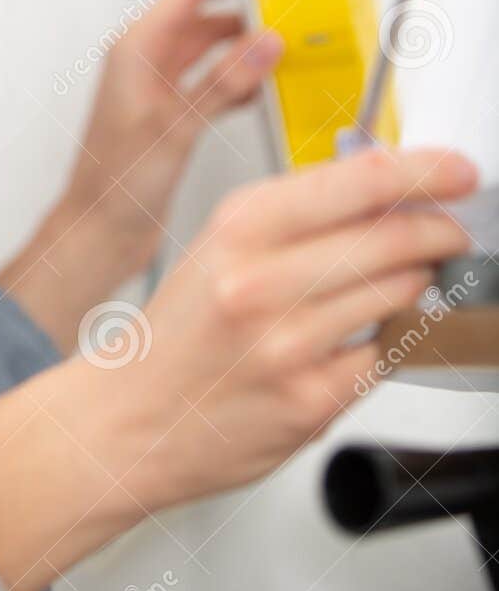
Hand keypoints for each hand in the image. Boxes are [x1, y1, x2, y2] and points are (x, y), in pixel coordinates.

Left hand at [0, 0, 282, 348]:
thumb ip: (223, 84)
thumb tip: (264, 44)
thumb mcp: (174, 128)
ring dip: (244, 40)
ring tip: (287, 33)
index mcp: (135, 50)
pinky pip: (212, 79)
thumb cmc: (113, 184)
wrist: (97, 232)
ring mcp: (158, 87)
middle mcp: (145, 61)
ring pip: (210, 46)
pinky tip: (265, 83)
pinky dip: (239, 76)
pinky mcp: (171, 113)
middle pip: (201, 11)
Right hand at [0, 146, 476, 590]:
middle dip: (438, 232)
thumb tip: (386, 191)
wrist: (132, 419)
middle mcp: (260, 281)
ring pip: (398, 296)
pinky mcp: (309, 403)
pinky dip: (388, 341)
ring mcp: (287, 345)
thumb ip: (299, 215)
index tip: (458, 172)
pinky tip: (366, 335)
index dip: (426, 172)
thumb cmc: (182, 332)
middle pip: (392, 239)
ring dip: (417, 285)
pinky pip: (384, 357)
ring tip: (401, 282)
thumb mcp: (222, 244)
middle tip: (450, 232)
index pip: (359, 180)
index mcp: (240, 226)